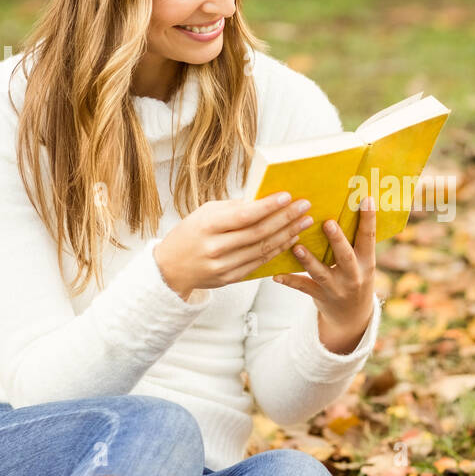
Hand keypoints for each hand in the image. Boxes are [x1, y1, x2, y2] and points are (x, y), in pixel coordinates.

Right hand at [155, 192, 312, 297]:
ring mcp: (223, 266)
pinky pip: (260, 263)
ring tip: (303, 221)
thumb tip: (264, 199)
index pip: (244, 215)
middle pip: (258, 233)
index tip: (287, 196)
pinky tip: (290, 239)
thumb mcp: (204, 213)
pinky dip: (277, 250)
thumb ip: (233, 207)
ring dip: (287, 234)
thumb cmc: (190, 233)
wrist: (170, 268)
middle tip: (304, 206)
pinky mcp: (230, 278)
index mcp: (207, 226)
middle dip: (285, 218)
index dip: (268, 206)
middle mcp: (216, 247)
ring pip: (263, 249)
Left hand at [275, 194, 376, 353]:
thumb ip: (355, 241)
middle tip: (328, 223)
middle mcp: (353, 276)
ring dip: (308, 260)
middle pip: (345, 257)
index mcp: (366, 262)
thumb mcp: (363, 263)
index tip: (366, 199)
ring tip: (297, 246)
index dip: (368, 219)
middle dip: (337, 240)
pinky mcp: (320, 296)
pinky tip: (276, 275)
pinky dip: (290, 281)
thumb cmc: (355, 277)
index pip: (369, 238)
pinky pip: (303, 287)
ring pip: (320, 273)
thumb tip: (344, 206)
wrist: (352, 315)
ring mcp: (336, 288)